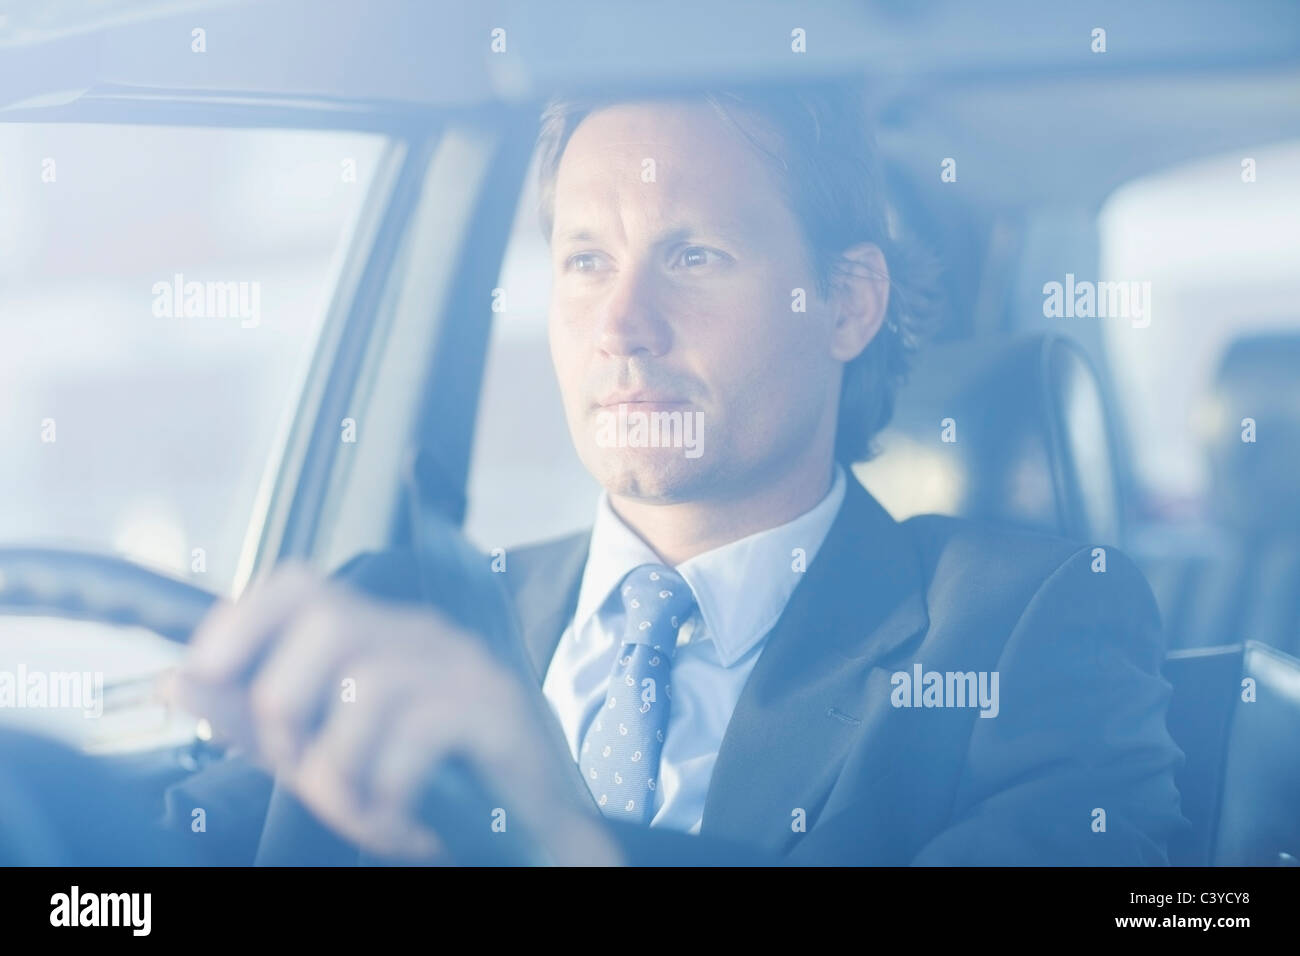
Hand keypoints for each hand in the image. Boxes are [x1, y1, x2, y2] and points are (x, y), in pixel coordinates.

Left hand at [162, 565, 622, 865]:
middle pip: (327, 618)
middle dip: (285, 705)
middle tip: (301, 767)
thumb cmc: (430, 790)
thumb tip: (181, 681)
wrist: (534, 835)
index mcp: (380, 636)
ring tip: (362, 813)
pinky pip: (413, 734)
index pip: (297, 584)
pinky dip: (388, 794)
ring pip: (365, 682)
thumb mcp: (329, 755)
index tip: (204, 683)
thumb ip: (260, 721)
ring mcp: (464, 668)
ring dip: (340, 769)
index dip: (238, 626)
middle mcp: (422, 637)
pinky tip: (404, 821)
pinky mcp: (495, 709)